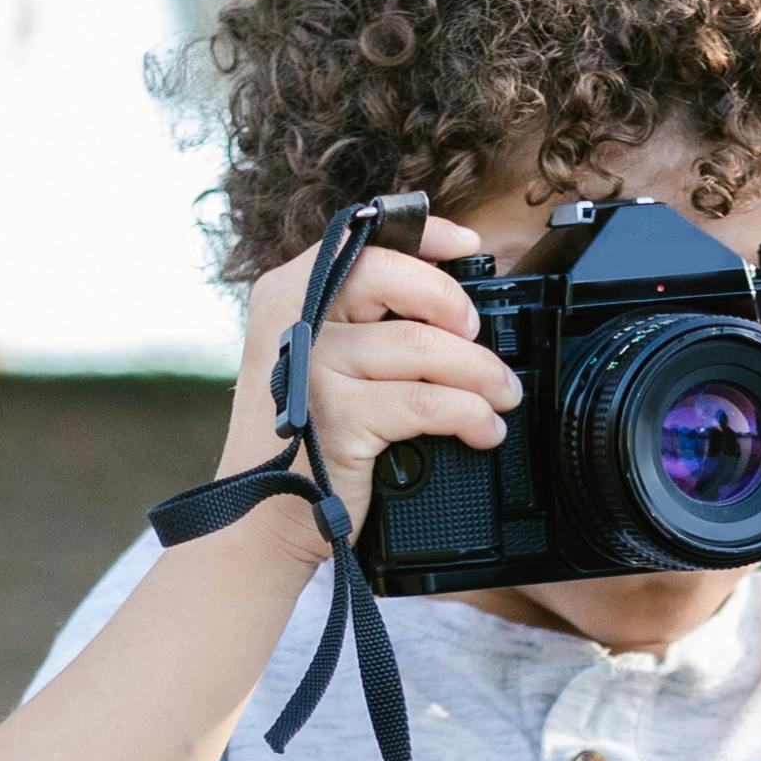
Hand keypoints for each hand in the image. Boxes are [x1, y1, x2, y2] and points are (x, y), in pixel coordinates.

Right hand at [222, 219, 511, 524]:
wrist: (258, 525)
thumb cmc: (299, 446)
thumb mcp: (313, 367)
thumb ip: (356, 325)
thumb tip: (445, 304)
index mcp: (284, 295)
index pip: (357, 240)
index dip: (421, 236)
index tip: (469, 245)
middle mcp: (292, 321)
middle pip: (389, 277)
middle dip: (452, 304)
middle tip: (480, 339)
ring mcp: (311, 369)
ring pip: (421, 346)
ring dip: (480, 373)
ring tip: (502, 395)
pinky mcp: (337, 420)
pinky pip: (426, 402)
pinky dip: (469, 415)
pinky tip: (483, 430)